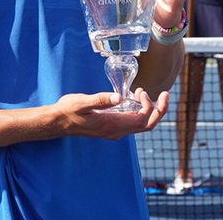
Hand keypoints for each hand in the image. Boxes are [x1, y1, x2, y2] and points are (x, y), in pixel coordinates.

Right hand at [51, 89, 169, 140]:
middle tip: (165, 94)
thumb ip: (100, 100)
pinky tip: (133, 99)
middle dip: (159, 110)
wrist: (57, 122)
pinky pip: (132, 122)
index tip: (142, 91)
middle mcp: (116, 131)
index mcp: (112, 126)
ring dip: (149, 110)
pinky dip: (139, 111)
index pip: (143, 121)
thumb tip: (119, 97)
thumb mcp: (81, 103)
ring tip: (143, 93)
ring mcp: (114, 130)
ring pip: (141, 124)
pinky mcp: (111, 126)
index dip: (150, 107)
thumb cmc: (67, 112)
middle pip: (147, 125)